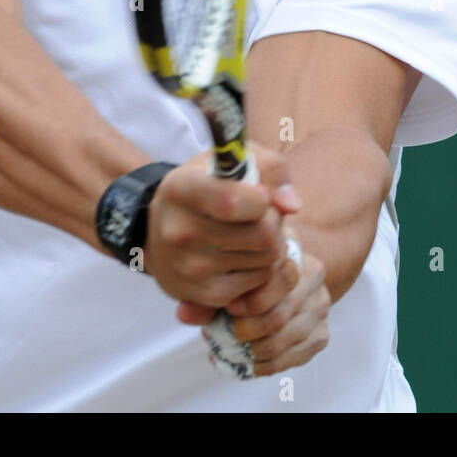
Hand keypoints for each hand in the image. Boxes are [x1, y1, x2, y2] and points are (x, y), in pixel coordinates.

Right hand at [144, 141, 298, 307]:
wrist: (165, 228)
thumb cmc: (209, 185)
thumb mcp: (233, 162)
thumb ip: (270, 170)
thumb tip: (291, 206)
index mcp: (180, 190)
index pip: (233, 202)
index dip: (263, 198)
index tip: (260, 194)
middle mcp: (179, 231)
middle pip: (263, 235)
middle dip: (275, 222)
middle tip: (263, 215)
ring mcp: (190, 268)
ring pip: (267, 259)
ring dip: (272, 244)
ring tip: (252, 232)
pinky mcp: (204, 294)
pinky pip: (260, 281)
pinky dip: (261, 267)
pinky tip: (244, 254)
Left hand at [176, 231, 330, 376]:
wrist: (286, 271)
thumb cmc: (254, 264)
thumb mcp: (234, 262)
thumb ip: (210, 285)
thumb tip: (184, 313)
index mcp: (295, 254)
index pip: (278, 280)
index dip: (250, 301)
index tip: (229, 307)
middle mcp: (315, 279)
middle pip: (278, 317)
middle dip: (246, 330)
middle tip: (227, 331)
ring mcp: (320, 307)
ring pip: (284, 341)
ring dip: (253, 350)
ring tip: (233, 346)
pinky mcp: (321, 334)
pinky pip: (292, 358)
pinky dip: (265, 365)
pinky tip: (246, 359)